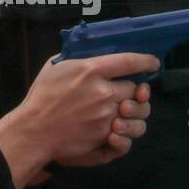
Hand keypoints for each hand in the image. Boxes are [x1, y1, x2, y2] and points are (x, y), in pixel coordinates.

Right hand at [0, 51, 159, 188]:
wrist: (34, 130)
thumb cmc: (42, 97)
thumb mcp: (55, 67)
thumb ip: (76, 58)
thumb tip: (92, 53)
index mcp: (91, 70)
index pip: (129, 62)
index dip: (146, 61)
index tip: (153, 63)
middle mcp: (103, 92)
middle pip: (135, 88)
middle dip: (133, 90)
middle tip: (126, 92)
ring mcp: (106, 115)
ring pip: (137, 111)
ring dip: (134, 110)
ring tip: (125, 110)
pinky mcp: (104, 134)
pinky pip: (127, 131)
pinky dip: (125, 129)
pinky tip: (118, 126)